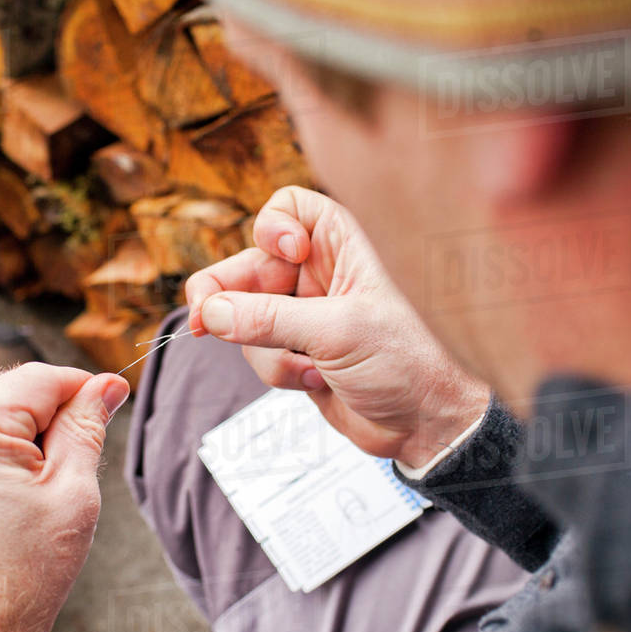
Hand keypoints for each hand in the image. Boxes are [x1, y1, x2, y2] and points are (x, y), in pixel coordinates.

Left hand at [0, 362, 129, 631]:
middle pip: (13, 392)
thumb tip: (105, 387)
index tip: (114, 402)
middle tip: (74, 472)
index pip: (39, 378)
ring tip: (36, 497)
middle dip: (52, 419)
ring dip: (24, 439)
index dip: (84, 388)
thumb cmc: (16, 581)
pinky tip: (9, 501)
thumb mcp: (71, 495)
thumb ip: (87, 428)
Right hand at [185, 186, 488, 468]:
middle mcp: (317, 274)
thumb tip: (212, 312)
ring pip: (245, 318)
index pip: (289, 208)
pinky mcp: (296, 353)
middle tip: (203, 322)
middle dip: (228, 298)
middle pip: (247, 268)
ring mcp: (303, 315)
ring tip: (310, 368)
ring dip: (268, 350)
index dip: (272, 226)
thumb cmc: (407, 362)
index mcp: (340, 247)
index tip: (279, 254)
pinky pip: (259, 354)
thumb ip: (269, 319)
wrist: (427, 423)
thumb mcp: (337, 332)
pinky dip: (280, 372)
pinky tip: (318, 382)